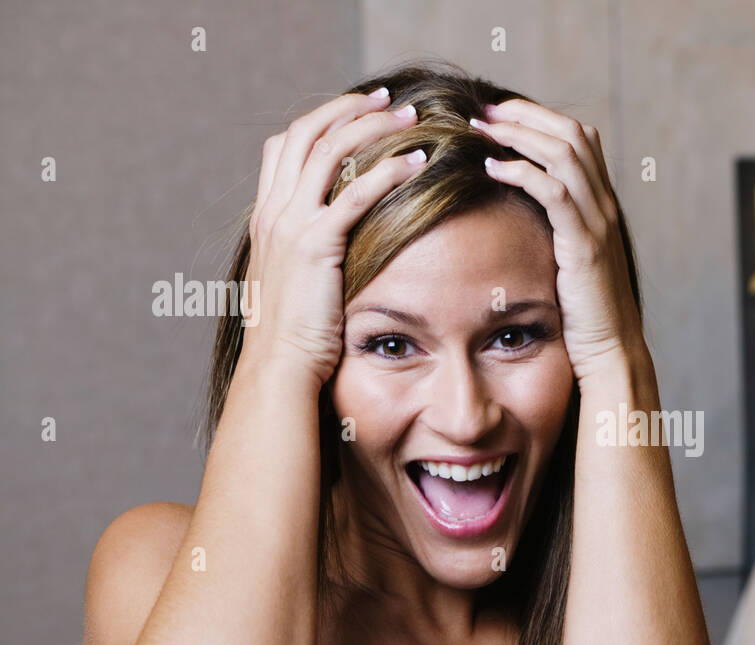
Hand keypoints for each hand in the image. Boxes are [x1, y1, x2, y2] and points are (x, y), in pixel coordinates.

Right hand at [240, 89, 425, 385]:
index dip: (324, 120)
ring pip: (330, 150)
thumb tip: (339, 250)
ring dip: (374, 126)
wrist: (280, 369)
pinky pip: (356, 193)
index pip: (286, 145)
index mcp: (267, 217)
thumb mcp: (297, 285)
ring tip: (413, 117)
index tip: (361, 110)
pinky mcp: (316, 245)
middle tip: (393, 99)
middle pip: (308, 132)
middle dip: (352, 109)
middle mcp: (274, 212)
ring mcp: (290, 225)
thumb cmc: (296, 338)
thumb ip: (311, 255)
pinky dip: (389, 170)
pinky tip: (420, 162)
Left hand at [470, 100, 643, 384]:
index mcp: (601, 206)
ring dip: (520, 134)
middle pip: (573, 134)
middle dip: (526, 115)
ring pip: (565, 154)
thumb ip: (553, 233)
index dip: (540, 118)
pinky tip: (492, 167)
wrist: (610, 351)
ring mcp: (598, 224)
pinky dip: (522, 172)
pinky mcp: (585, 246)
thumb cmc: (582, 315)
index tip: (499, 114)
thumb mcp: (567, 263)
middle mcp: (605, 207)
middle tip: (484, 110)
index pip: (579, 140)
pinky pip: (555, 192)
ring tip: (482, 129)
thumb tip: (515, 215)